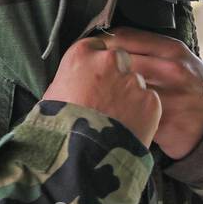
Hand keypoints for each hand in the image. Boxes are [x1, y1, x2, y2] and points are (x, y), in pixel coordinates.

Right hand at [44, 35, 161, 147]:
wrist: (79, 156)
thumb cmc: (57, 127)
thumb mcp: (52, 96)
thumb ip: (69, 81)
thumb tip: (73, 84)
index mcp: (82, 55)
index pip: (96, 47)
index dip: (96, 65)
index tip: (94, 78)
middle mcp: (110, 60)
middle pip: (120, 60)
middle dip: (115, 76)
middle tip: (105, 100)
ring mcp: (133, 80)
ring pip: (135, 83)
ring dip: (128, 97)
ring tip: (115, 120)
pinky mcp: (150, 101)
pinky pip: (148, 103)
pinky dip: (141, 114)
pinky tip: (128, 128)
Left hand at [97, 27, 202, 159]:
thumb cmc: (187, 85)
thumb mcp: (174, 58)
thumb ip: (145, 48)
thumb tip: (103, 42)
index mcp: (171, 50)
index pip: (123, 38)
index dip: (99, 45)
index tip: (88, 52)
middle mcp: (173, 70)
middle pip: (118, 64)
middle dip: (97, 71)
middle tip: (85, 78)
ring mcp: (171, 98)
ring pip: (121, 92)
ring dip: (103, 95)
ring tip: (94, 97)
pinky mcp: (164, 124)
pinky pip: (129, 117)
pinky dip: (114, 116)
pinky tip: (109, 115)